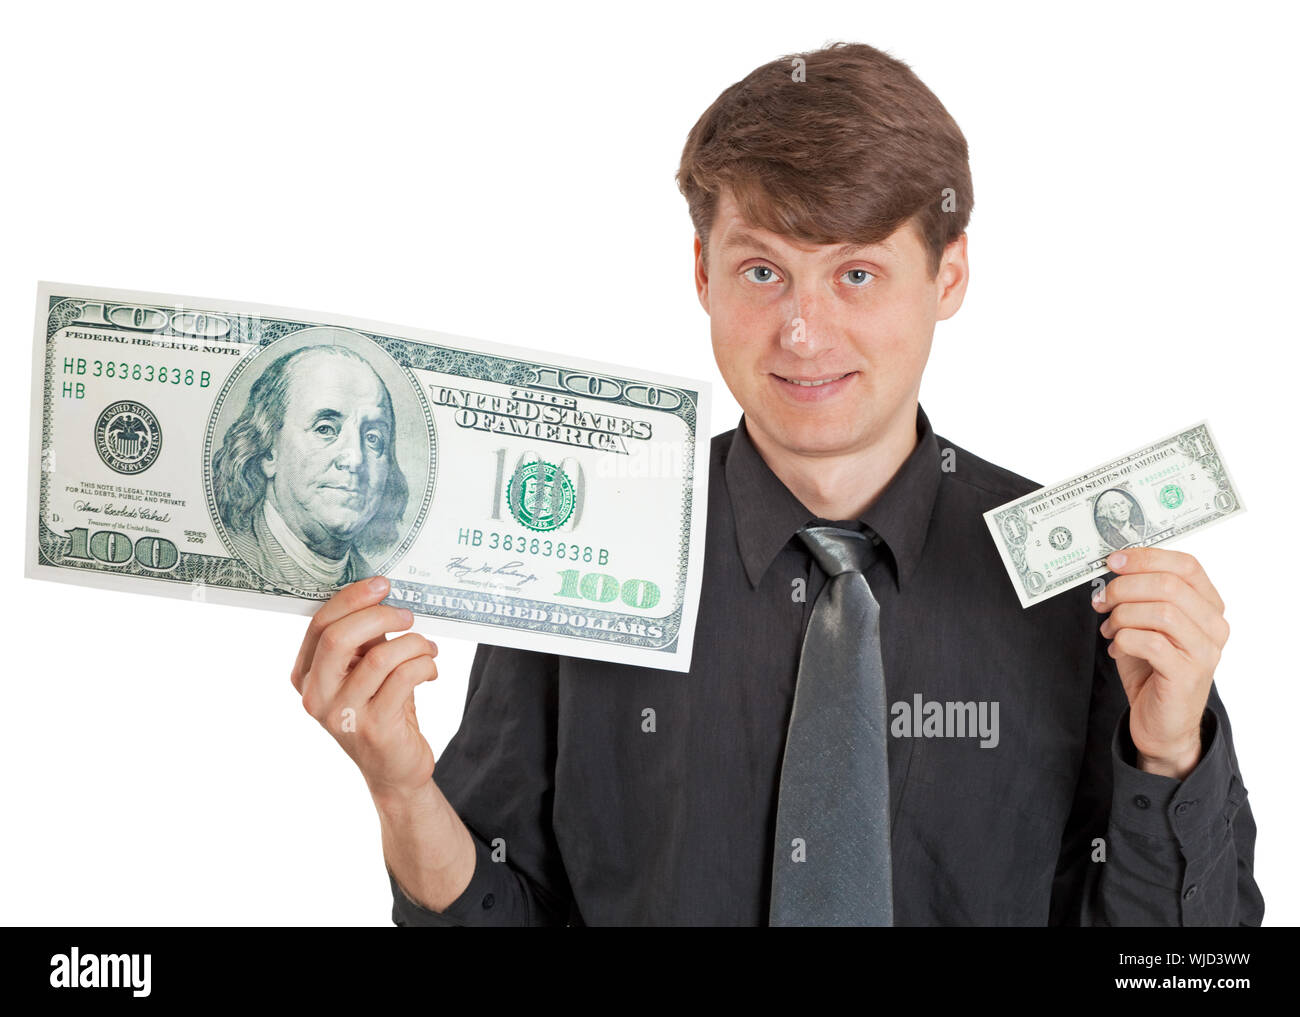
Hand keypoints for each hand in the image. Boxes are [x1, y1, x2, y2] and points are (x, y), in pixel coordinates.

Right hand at [291, 576, 438, 800]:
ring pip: (380, 658)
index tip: (382, 584)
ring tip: (427, 647)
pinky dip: (424, 664)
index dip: (351, 599)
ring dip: (413, 643)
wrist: (394, 770)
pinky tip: (431, 669)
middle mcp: (316, 697)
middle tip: (407, 615)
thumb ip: (365, 638)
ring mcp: (343, 716)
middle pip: (339, 638)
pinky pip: (404, 679)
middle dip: (380, 616)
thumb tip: (381, 593)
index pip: (320, 625)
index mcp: (306, 677)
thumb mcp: (365, 670)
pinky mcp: (375, 729)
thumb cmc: (381, 709)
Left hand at [1093, 547, 1229, 779]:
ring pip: (1161, 611)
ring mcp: (1204, 651)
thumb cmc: (1152, 667)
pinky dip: (1124, 640)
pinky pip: (1150, 643)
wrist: (1161, 721)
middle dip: (1125, 587)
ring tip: (1110, 629)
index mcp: (1208, 605)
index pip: (1186, 565)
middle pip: (1169, 585)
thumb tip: (1112, 567)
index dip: (1146, 558)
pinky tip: (1117, 648)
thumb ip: (1139, 595)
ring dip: (1122, 616)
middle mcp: (1214, 625)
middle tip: (1102, 601)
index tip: (1113, 561)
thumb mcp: (1145, 623)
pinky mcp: (1187, 674)